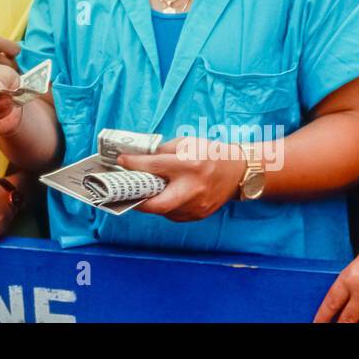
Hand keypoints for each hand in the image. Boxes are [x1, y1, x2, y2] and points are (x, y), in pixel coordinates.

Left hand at [118, 137, 245, 221]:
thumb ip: (162, 151)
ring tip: (143, 191)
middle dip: (138, 200)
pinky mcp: (199, 215)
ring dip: (151, 202)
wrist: (238, 172)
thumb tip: (138, 157)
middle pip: (158, 204)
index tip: (121, 161)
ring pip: (164, 210)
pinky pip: (174, 214)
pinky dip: (165, 206)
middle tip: (126, 192)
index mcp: (189, 165)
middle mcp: (193, 188)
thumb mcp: (186, 143)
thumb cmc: (210, 154)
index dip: (134, 164)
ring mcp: (197, 205)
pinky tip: (163, 196)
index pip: (154, 166)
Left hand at [314, 220, 358, 322]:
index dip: (322, 317)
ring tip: (350, 331)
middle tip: (332, 330)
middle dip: (337, 327)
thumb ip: (356, 271)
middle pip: (346, 320)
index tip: (316, 323)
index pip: (331, 303)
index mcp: (351, 278)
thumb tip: (351, 281)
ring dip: (356, 331)